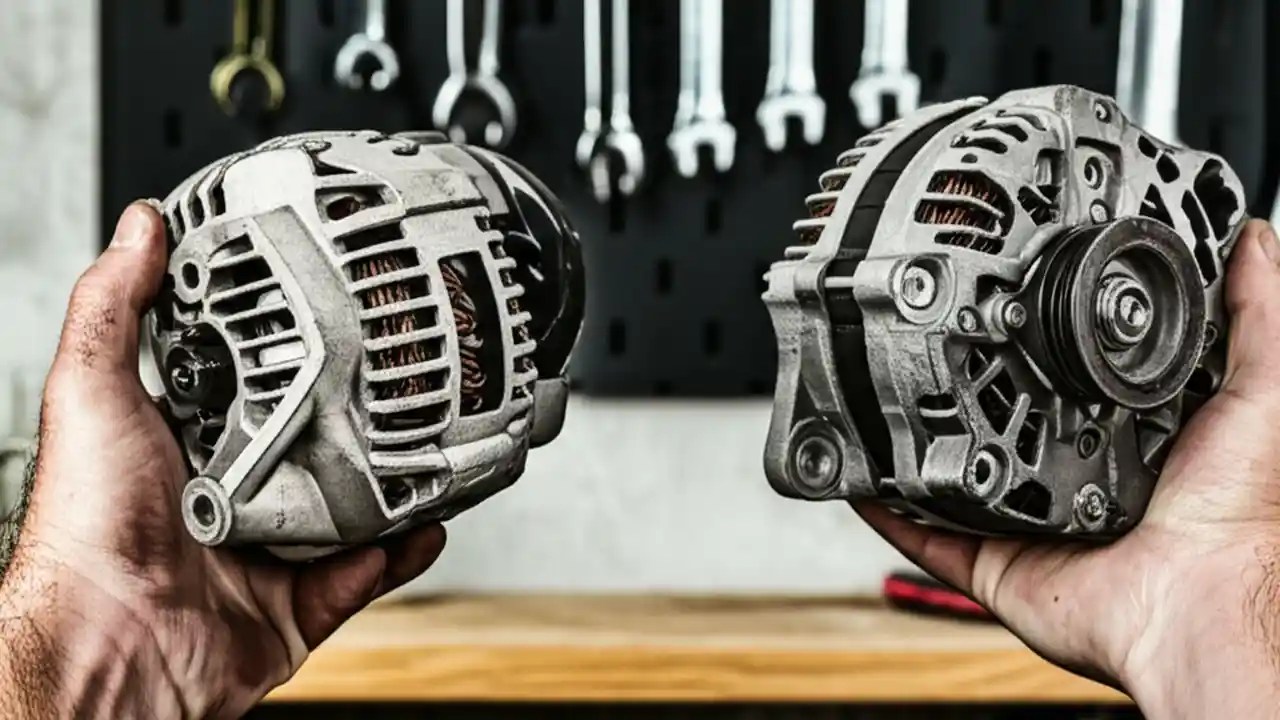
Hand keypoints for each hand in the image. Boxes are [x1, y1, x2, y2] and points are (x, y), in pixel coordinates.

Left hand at [0, 202, 445, 718]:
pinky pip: (364, 576)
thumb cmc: (85, 531)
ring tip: (428, 450)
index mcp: (183, 448)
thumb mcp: (93, 392)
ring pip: (349, 512)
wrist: (107, 644)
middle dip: (356, 420)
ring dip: (393, 486)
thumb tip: (140, 229)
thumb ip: (115, 308)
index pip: (250, 386)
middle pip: (310, 449)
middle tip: (400, 384)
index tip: (330, 320)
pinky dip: (398, 552)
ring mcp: (264, 555)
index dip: (290, 354)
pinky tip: (420, 523)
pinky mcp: (295, 605)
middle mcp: (227, 500)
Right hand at [858, 219, 1279, 717]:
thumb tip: (1250, 242)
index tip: (1013, 308)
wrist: (1195, 601)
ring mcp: (1031, 524)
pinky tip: (868, 477)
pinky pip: (930, 539)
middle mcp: (1072, 483)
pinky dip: (895, 513)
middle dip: (972, 395)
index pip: (1074, 384)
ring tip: (889, 402)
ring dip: (923, 448)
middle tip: (935, 349)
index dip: (1042, 350)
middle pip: (1008, 429)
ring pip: (960, 480)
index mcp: (1128, 444)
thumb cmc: (1234, 517)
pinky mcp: (997, 563)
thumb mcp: (1256, 393)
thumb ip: (1251, 317)